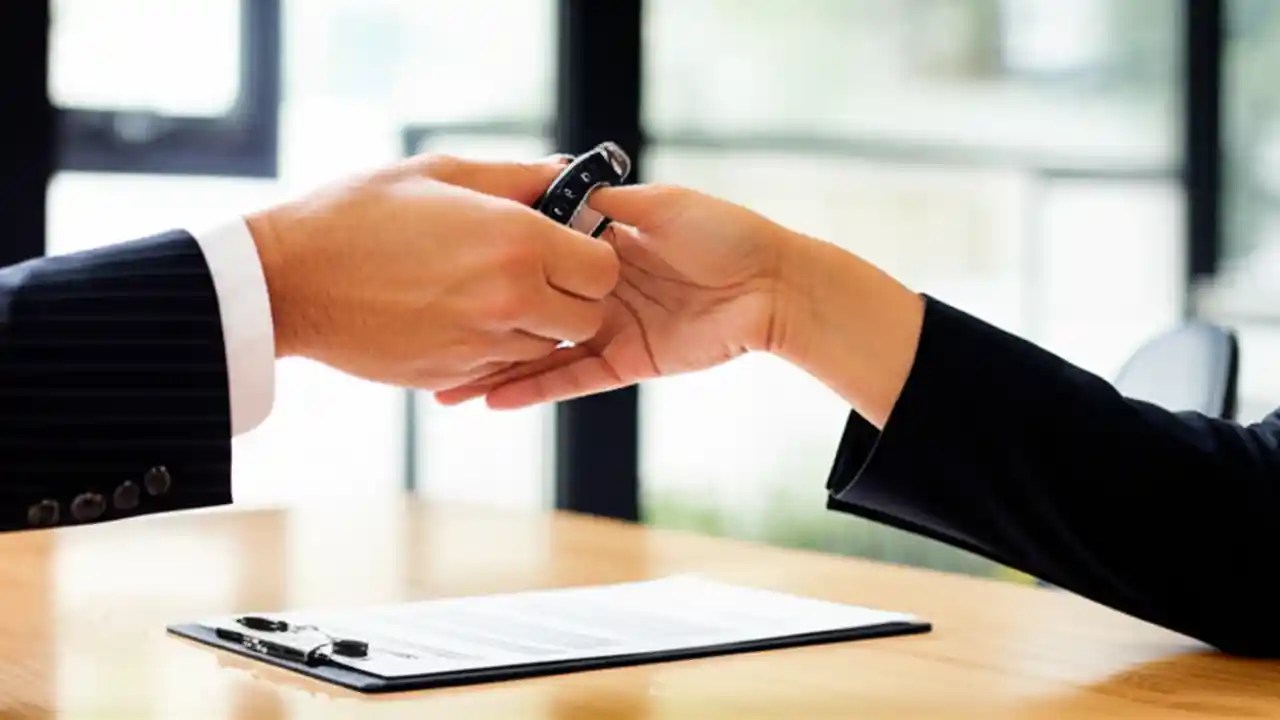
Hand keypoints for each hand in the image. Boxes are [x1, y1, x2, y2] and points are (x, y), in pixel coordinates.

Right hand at [245, 153, 619, 389]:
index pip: (603, 268)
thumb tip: (564, 174)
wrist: (290, 279)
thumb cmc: (359, 214)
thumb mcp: (439, 174)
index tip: (566, 243)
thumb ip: (515, 178)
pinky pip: (504, 369)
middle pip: (588, 316)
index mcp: (516, 242)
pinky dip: (496, 348)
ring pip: (548, 347)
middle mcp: (510, 300)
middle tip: (536, 271)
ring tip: (488, 291)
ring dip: (535, 325)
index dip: (592, 255)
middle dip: (572, 296)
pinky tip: (458, 316)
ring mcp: (482, 346)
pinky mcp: (455, 376)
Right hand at [434, 183, 802, 407]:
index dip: (491, 266)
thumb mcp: (660, 203)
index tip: (442, 269)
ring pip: (539, 353)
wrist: (773, 283)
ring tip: (442, 385)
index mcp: (600, 248)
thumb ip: (609, 203)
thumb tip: (561, 190)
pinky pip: (572, 379)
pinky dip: (534, 391)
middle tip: (425, 335)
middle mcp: (596, 291)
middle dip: (478, 324)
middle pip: (525, 311)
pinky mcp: (626, 362)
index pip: (534, 259)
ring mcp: (608, 329)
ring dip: (493, 370)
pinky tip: (490, 401)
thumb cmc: (724, 232)